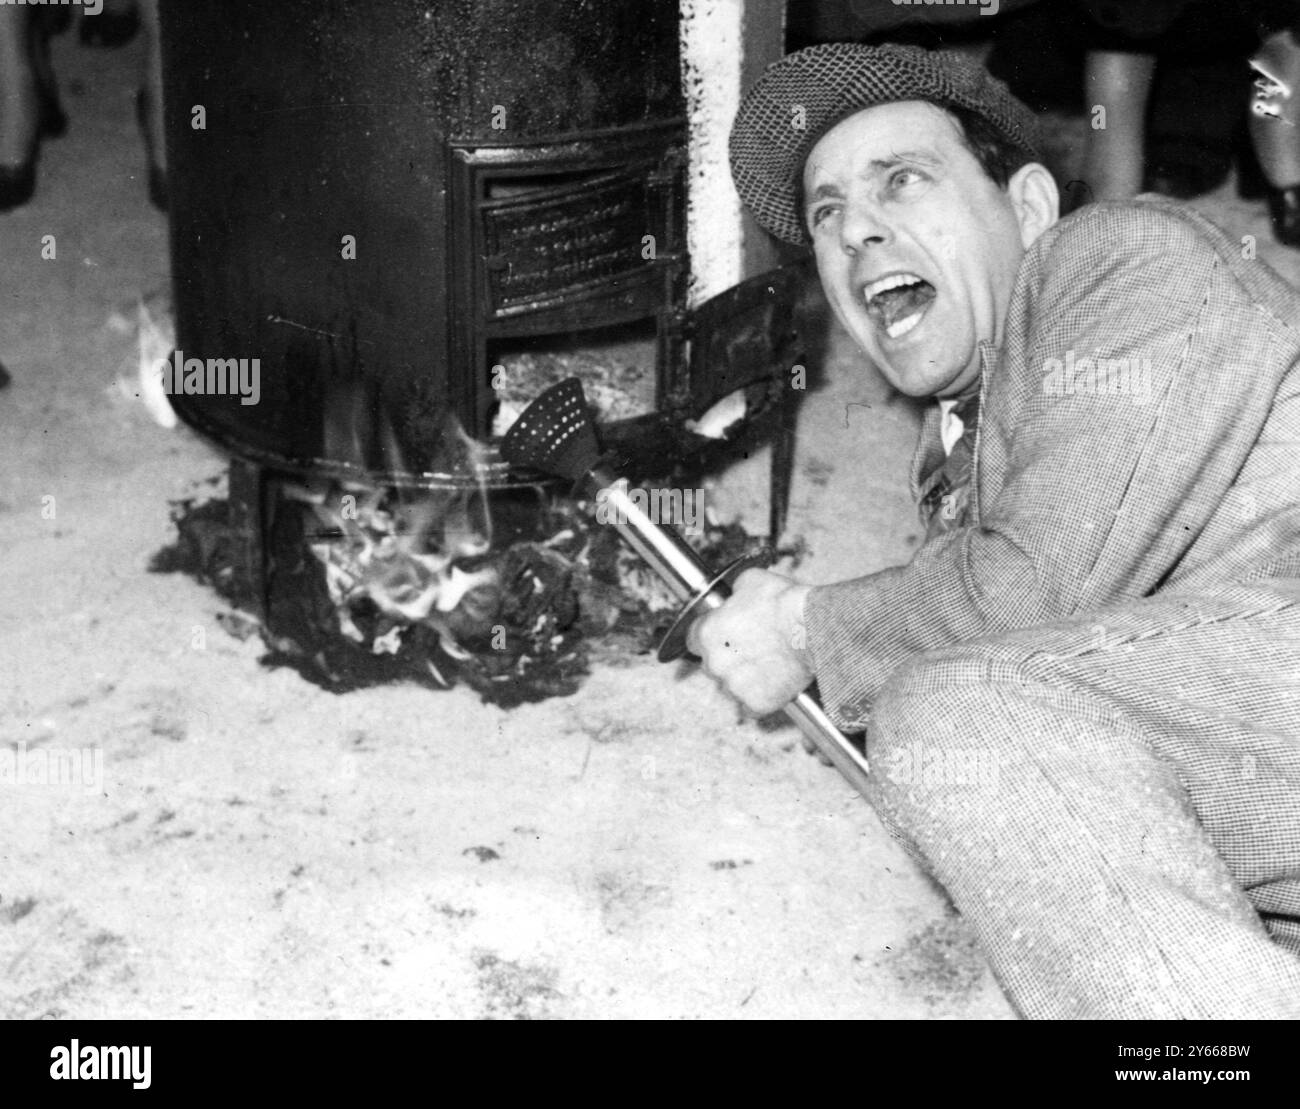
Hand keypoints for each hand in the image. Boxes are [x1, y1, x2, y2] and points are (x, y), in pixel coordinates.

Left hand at [685, 569, 813, 715]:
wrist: (813, 628)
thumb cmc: (783, 603)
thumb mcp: (749, 582)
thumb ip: (733, 595)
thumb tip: (734, 596)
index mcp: (706, 634)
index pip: (693, 640)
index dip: (711, 637)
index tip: (726, 636)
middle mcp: (714, 663)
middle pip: (713, 665)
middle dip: (728, 659)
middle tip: (753, 649)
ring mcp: (734, 687)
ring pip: (732, 687)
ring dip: (745, 679)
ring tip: (769, 665)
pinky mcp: (756, 704)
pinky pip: (751, 706)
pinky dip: (761, 698)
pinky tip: (774, 684)